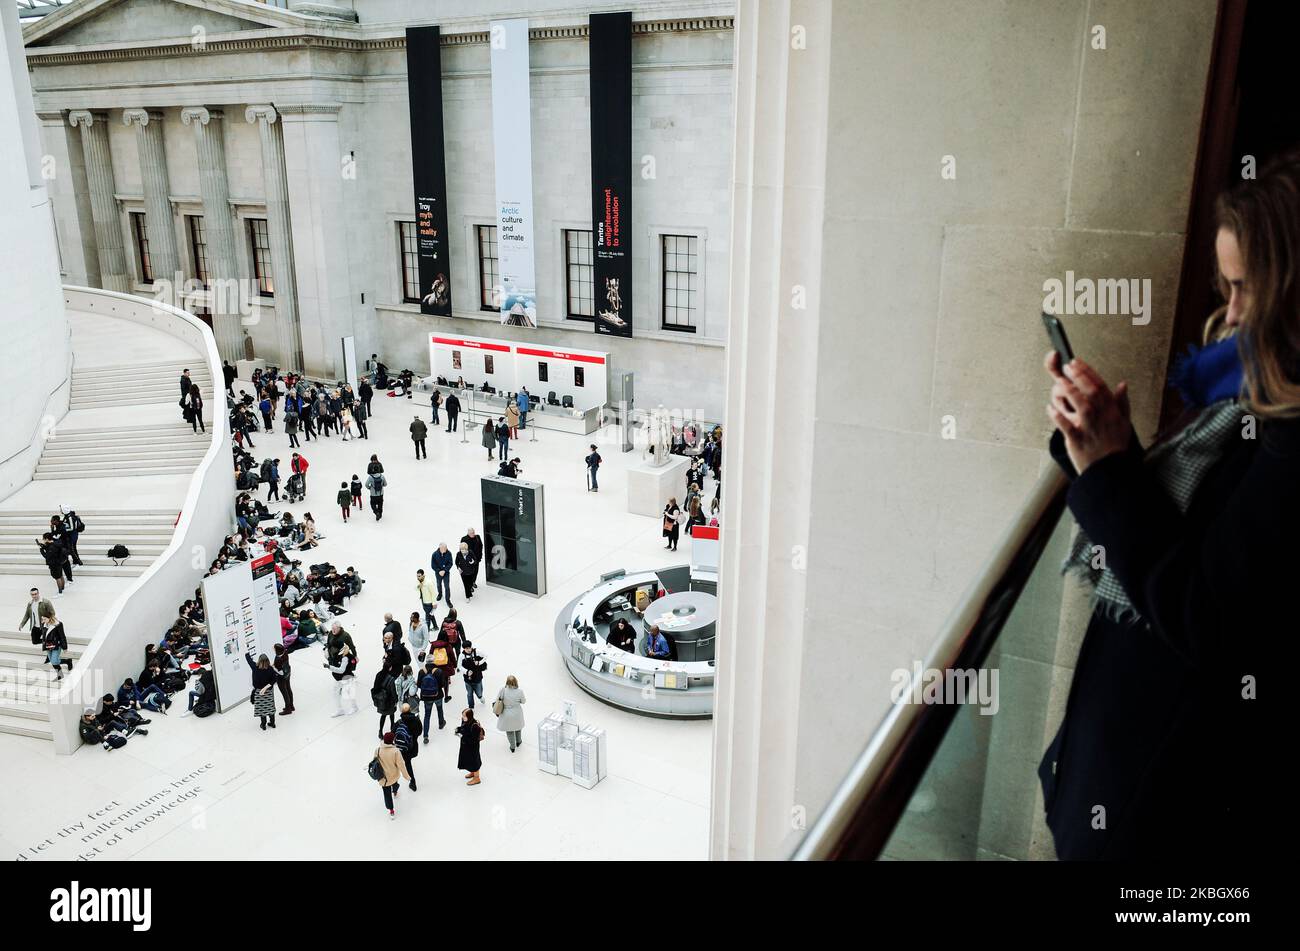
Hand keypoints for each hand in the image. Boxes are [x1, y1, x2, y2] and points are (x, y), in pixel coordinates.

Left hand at [1044, 352, 1130, 473]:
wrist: (1110, 471)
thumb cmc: (1115, 446)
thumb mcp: (1124, 422)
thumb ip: (1121, 402)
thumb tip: (1122, 385)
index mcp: (1111, 411)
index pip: (1100, 386)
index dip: (1088, 372)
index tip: (1076, 362)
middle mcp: (1101, 418)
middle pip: (1092, 393)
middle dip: (1079, 377)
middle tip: (1067, 366)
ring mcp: (1089, 429)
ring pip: (1082, 407)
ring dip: (1070, 393)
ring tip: (1060, 382)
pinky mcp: (1077, 441)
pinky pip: (1067, 428)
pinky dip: (1058, 418)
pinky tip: (1050, 409)